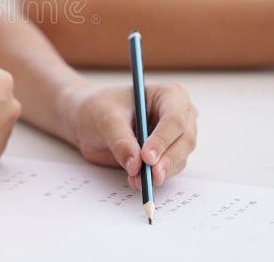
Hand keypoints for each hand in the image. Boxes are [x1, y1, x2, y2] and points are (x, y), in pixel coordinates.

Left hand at [63, 82, 197, 187]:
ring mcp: (176, 135)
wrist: (89, 121)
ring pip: (180, 157)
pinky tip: (137, 179)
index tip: (147, 157)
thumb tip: (136, 165)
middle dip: (166, 159)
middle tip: (149, 175)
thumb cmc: (99, 108)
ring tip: (137, 179)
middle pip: (185, 140)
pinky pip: (170, 169)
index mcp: (168, 94)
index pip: (175, 118)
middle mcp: (179, 114)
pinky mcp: (168, 154)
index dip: (163, 139)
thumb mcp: (106, 119)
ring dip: (160, 172)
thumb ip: (121, 141)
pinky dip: (155, 177)